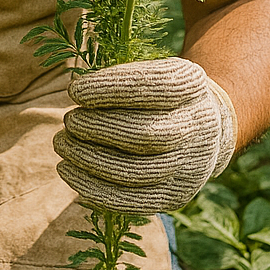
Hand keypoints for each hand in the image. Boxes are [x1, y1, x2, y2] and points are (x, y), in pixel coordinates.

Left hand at [53, 56, 236, 214]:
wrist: (207, 128)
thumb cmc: (160, 93)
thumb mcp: (149, 69)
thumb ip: (120, 76)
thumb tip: (77, 91)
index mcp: (192, 85)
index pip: (152, 86)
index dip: (109, 89)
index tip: (75, 91)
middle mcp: (199, 127)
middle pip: (147, 134)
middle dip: (98, 128)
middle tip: (69, 120)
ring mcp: (191, 166)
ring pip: (138, 171)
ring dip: (91, 159)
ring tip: (62, 143)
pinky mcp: (176, 196)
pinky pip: (133, 200)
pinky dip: (94, 188)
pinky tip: (68, 171)